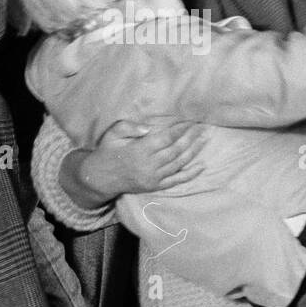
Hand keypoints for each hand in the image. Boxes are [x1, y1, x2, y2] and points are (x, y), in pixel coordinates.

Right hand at [77, 120, 207, 200]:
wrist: (100, 177)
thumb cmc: (108, 151)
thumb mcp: (113, 134)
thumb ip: (129, 127)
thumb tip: (148, 128)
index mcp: (140, 149)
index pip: (166, 138)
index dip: (180, 129)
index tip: (190, 121)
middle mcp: (149, 164)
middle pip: (176, 149)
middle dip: (191, 137)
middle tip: (203, 127)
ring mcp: (154, 177)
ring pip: (179, 163)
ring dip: (194, 151)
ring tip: (205, 140)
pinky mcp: (155, 186)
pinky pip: (176, 180)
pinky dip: (190, 174)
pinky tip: (201, 166)